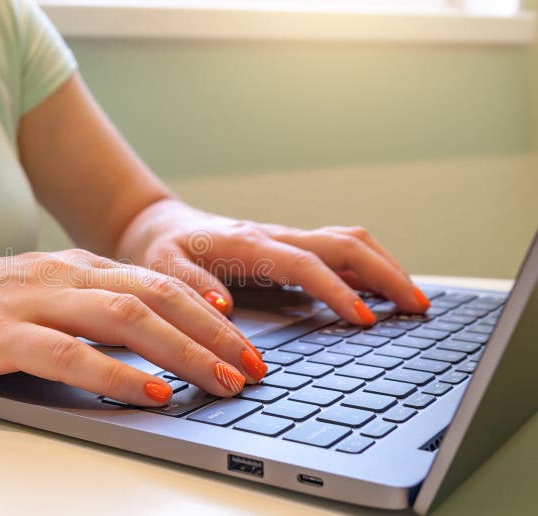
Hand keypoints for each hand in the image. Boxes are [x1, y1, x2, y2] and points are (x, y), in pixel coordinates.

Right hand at [0, 250, 267, 405]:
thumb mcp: (47, 293)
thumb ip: (94, 306)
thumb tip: (155, 339)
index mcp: (80, 265)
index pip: (161, 282)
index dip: (209, 311)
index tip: (245, 340)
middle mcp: (66, 275)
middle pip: (158, 296)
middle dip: (214, 332)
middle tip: (253, 366)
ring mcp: (36, 301)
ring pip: (126, 318)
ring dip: (182, 351)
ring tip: (220, 381)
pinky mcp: (5, 334)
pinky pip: (73, 354)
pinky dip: (118, 374)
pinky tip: (151, 392)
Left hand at [116, 199, 430, 324]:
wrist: (159, 228)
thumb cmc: (160, 250)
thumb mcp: (161, 269)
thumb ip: (189, 285)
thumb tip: (222, 304)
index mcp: (248, 244)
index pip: (305, 264)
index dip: (337, 291)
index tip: (365, 319)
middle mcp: (274, 237)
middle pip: (344, 245)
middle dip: (386, 274)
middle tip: (419, 308)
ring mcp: (285, 239)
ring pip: (348, 242)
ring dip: (385, 267)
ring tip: (415, 300)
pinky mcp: (288, 247)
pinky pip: (338, 250)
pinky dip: (368, 266)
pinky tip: (382, 289)